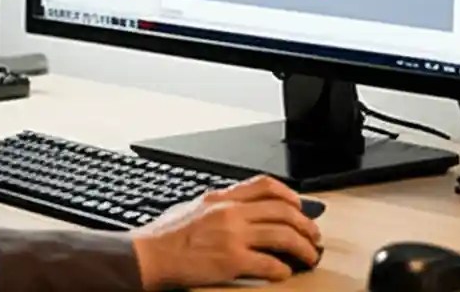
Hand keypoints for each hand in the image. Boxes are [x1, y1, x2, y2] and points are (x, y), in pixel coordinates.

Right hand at [129, 175, 322, 289]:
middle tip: (313, 236)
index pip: (266, 186)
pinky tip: (285, 273)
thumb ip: (219, 204)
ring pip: (283, 235)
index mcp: (223, 197)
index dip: (290, 195)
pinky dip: (282, 269)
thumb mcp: (194, 206)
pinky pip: (268, 263)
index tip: (299, 206)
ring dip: (302, 247)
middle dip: (305, 224)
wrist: (146, 256)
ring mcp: (233, 235)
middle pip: (283, 211)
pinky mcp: (231, 260)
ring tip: (309, 255)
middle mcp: (231, 212)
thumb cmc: (164, 236)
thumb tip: (241, 208)